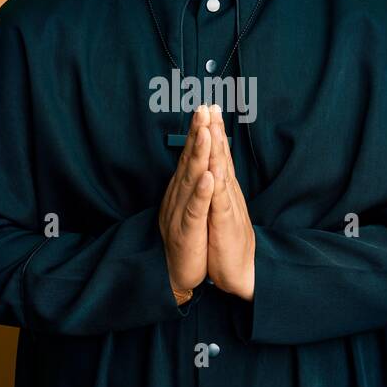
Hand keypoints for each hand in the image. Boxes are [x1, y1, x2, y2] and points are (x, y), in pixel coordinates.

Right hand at [158, 104, 213, 303]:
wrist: (179, 277)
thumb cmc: (189, 242)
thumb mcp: (193, 209)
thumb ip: (194, 185)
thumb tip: (199, 162)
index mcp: (182, 191)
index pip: (191, 156)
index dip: (198, 132)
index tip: (206, 108)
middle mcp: (178, 198)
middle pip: (189, 161)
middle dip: (197, 133)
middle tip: (203, 109)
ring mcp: (180, 214)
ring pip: (190, 180)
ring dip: (198, 156)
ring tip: (206, 133)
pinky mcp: (186, 232)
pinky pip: (195, 210)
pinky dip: (201, 193)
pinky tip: (208, 177)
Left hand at [204, 104, 255, 300]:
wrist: (241, 272)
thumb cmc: (227, 242)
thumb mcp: (219, 210)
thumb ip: (216, 190)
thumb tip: (212, 170)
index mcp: (223, 190)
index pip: (218, 156)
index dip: (213, 132)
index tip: (207, 109)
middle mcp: (228, 193)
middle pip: (222, 156)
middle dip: (215, 130)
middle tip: (209, 105)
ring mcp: (228, 207)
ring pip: (222, 173)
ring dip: (217, 149)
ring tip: (211, 126)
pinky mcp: (226, 224)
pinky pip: (220, 202)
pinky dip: (216, 186)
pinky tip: (213, 170)